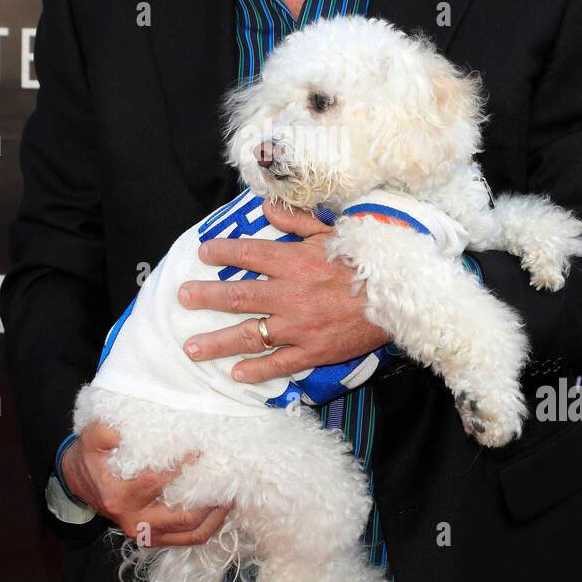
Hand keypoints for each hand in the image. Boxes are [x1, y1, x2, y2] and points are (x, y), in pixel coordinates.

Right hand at [61, 420, 230, 545]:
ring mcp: (145, 534)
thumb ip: (101, 434)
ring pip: (191, 534)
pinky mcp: (154, 539)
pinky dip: (208, 526)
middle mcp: (134, 520)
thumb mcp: (89, 440)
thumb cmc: (91, 459)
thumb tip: (117, 432)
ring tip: (233, 495)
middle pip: (183, 517)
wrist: (80, 485)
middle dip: (211, 499)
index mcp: (120, 496)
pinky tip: (221, 508)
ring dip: (216, 517)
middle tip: (230, 477)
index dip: (183, 466)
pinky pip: (188, 539)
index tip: (203, 449)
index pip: (158, 482)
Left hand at [178, 197, 391, 383]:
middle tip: (183, 298)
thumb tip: (265, 208)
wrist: (398, 297)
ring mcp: (299, 326)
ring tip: (191, 348)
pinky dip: (255, 370)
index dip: (223, 252)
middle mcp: (290, 295)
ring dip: (216, 342)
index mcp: (294, 261)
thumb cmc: (365, 262)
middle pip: (238, 296)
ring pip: (249, 334)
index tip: (203, 253)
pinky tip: (235, 373)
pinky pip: (278, 363)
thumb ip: (295, 221)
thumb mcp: (331, 232)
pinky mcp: (312, 351)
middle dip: (206, 297)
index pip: (248, 255)